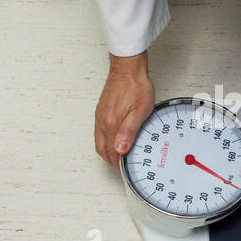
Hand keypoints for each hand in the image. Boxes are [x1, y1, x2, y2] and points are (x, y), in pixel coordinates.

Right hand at [95, 52, 153, 169]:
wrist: (127, 69)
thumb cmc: (136, 86)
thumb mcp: (140, 110)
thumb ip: (129, 131)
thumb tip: (121, 150)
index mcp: (111, 124)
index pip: (112, 152)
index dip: (119, 165)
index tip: (126, 171)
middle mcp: (103, 121)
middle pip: (103, 150)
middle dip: (112, 162)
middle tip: (123, 168)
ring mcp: (100, 116)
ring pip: (100, 142)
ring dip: (108, 152)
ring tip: (119, 157)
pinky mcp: (101, 111)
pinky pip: (99, 132)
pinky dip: (106, 142)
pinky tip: (114, 140)